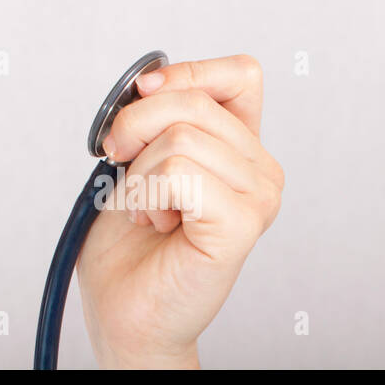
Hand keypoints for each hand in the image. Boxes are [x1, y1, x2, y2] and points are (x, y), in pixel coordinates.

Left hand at [77, 54, 283, 368]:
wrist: (124, 311)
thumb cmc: (129, 243)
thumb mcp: (135, 157)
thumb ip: (156, 116)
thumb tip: (150, 81)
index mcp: (239, 147)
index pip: (240, 74)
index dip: (186, 74)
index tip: (142, 95)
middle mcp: (260, 170)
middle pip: (193, 100)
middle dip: (135, 127)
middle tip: (123, 167)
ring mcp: (259, 197)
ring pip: (179, 138)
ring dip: (139, 174)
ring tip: (148, 209)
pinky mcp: (242, 224)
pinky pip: (178, 172)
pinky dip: (147, 195)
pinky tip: (157, 223)